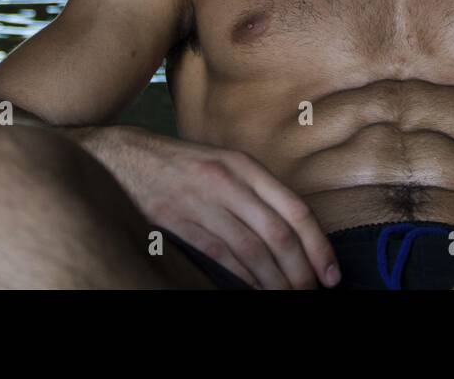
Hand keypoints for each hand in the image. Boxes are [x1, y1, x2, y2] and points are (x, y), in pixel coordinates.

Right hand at [86, 126, 339, 289]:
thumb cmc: (178, 164)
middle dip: (300, 270)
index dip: (318, 245)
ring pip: (251, 251)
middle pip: (278, 235)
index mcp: (244, 165)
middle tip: (310, 292)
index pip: (295, 209)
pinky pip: (220, 257)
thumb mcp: (222, 163)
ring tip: (286, 296)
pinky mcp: (179, 222)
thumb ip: (255, 191)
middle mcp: (228, 182)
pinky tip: (254, 291)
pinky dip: (242, 279)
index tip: (330, 273)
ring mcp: (203, 202)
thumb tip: (290, 232)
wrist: (122, 157)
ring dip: (274, 281)